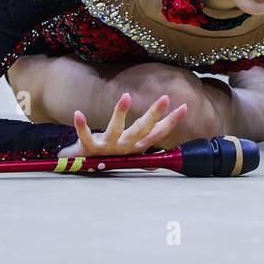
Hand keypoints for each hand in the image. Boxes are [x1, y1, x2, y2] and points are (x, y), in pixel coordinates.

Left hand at [58, 93, 188, 157]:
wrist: (83, 167)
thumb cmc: (110, 153)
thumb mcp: (130, 148)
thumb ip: (145, 141)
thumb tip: (166, 144)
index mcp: (136, 147)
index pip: (157, 133)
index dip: (171, 121)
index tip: (184, 107)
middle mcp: (124, 148)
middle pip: (141, 130)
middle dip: (154, 114)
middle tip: (165, 98)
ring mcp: (107, 148)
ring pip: (115, 131)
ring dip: (121, 113)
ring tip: (127, 96)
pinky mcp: (88, 148)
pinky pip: (85, 136)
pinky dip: (81, 126)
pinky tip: (78, 113)